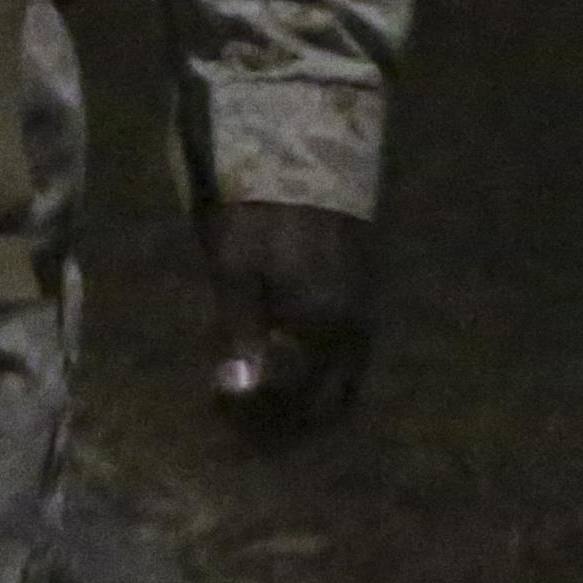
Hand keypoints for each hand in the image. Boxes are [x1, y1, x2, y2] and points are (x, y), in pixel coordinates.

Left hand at [208, 200, 375, 441]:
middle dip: (285, 423)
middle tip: (238, 427)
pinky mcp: (363, 295)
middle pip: (327, 402)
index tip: (218, 417)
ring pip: (342, 382)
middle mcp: (355, 332)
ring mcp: (365, 314)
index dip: (259, 420)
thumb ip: (239, 330)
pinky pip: (348, 357)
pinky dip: (317, 375)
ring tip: (257, 405)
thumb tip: (237, 390)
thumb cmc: (260, 212)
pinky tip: (284, 366)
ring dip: (304, 403)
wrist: (305, 154)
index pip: (298, 402)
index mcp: (326, 329)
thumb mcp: (236, 268)